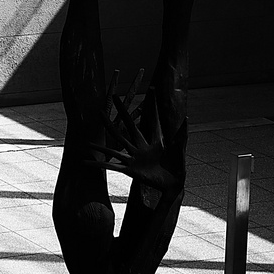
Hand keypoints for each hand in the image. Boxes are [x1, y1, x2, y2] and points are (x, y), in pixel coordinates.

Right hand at [87, 73, 179, 192]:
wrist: (172, 184)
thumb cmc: (176, 168)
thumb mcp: (178, 150)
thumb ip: (181, 135)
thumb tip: (187, 118)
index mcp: (154, 141)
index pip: (151, 119)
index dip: (150, 105)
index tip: (149, 89)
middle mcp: (140, 147)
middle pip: (128, 125)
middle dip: (121, 110)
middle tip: (113, 95)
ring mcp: (133, 158)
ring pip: (115, 144)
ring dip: (103, 138)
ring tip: (92, 130)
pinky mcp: (129, 170)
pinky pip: (111, 166)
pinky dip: (99, 164)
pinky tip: (86, 162)